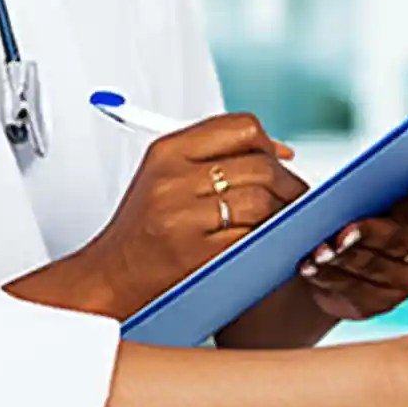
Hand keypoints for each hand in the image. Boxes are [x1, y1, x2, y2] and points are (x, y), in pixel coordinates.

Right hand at [78, 114, 306, 318]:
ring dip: (284, 214)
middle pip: (259, 166)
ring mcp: (184, 216)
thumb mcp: (166, 177)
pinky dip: (268, 239)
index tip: (280, 162)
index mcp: (168, 152)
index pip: (241, 128)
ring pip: (261, 201)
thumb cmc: (144, 230)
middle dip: (289, 184)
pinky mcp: (196, 252)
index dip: (270, 145)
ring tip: (285, 223)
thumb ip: (215, 157)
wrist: (111, 278)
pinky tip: (268, 243)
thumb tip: (280, 152)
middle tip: (297, 199)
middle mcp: (174, 179)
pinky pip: (252, 236)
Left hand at [297, 181, 407, 320]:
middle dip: (371, 235)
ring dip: (344, 259)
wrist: (341, 249)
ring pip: (375, 269)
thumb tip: (347, 186)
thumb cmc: (359, 209)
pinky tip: (310, 266)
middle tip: (344, 232)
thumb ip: (371, 181)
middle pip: (404, 243)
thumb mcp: (369, 190)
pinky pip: (353, 292)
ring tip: (319, 250)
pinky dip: (328, 276)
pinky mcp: (379, 304)